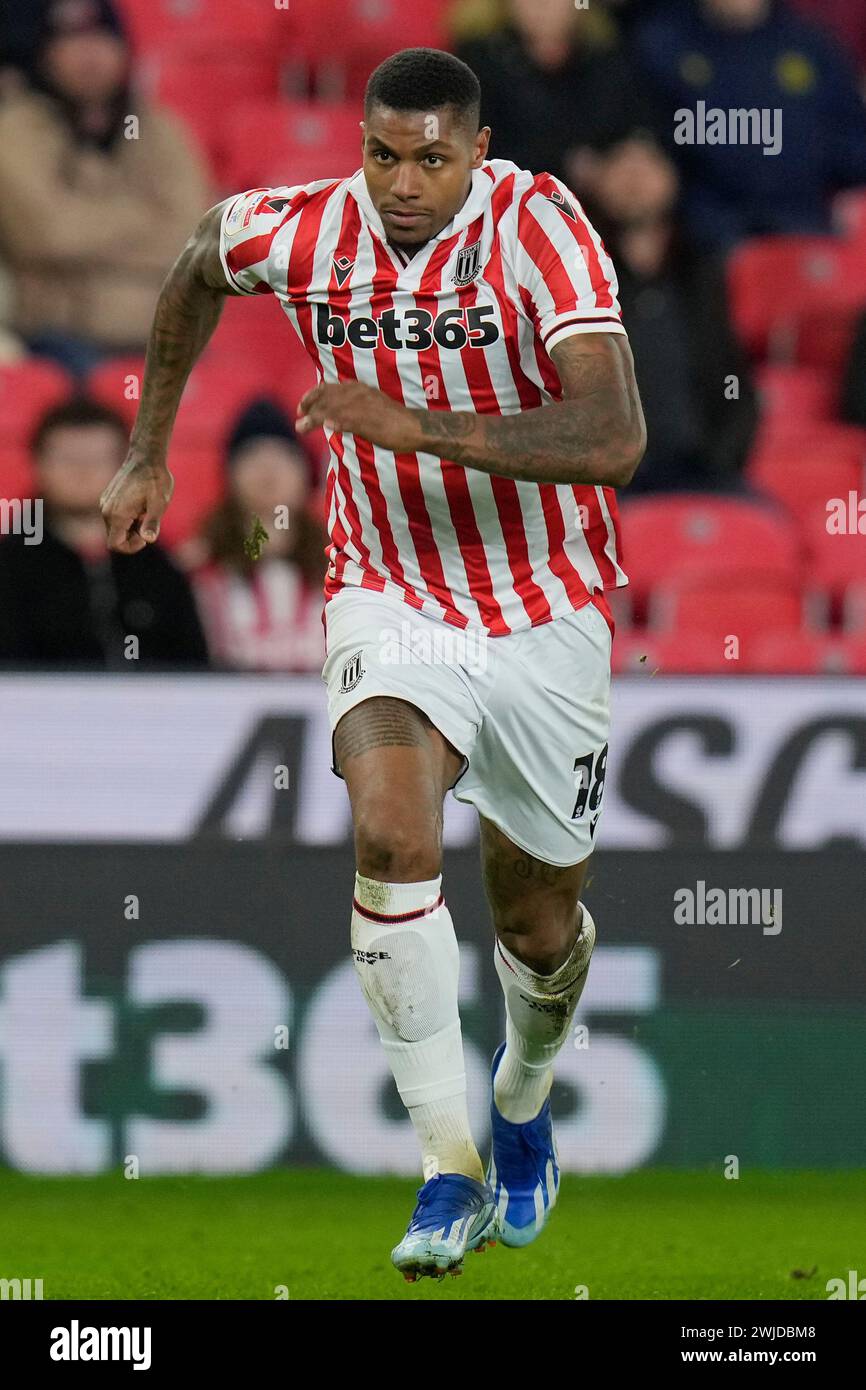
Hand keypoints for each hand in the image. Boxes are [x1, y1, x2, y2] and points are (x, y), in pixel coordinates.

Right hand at [100, 456, 173, 553]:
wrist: (146, 457)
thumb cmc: (155, 480)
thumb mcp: (158, 504)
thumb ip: (152, 523)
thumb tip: (149, 539)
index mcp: (117, 514)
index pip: (115, 545)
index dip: (130, 547)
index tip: (145, 537)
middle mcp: (106, 510)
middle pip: (114, 538)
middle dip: (131, 538)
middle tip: (148, 523)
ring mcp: (105, 503)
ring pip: (114, 528)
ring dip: (129, 528)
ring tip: (144, 514)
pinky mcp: (108, 498)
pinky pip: (114, 518)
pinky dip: (126, 520)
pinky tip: (139, 508)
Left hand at [296, 381, 420, 452]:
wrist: (415, 428)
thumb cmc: (394, 421)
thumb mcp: (371, 407)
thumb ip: (353, 409)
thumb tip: (334, 418)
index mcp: (359, 389)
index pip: (329, 387)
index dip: (312, 395)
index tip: (302, 406)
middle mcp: (359, 394)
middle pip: (326, 395)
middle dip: (309, 405)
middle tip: (298, 416)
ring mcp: (363, 407)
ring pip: (331, 408)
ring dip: (313, 418)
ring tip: (301, 427)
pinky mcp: (369, 421)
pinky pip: (346, 421)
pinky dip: (334, 422)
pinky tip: (324, 428)